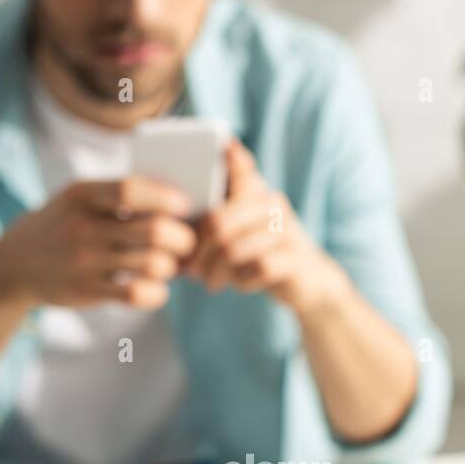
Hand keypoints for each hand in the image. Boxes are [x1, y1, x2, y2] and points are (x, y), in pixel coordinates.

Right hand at [0, 175, 196, 311]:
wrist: (12, 266)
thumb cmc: (60, 226)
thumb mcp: (75, 199)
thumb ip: (116, 195)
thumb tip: (176, 200)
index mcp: (82, 195)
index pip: (132, 190)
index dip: (167, 198)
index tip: (185, 206)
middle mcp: (83, 227)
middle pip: (155, 231)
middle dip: (182, 238)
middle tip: (185, 243)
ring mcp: (84, 261)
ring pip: (153, 264)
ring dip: (171, 267)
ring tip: (167, 266)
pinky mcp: (86, 291)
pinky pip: (137, 295)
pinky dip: (157, 294)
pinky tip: (155, 289)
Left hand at [182, 140, 345, 311]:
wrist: (307, 280)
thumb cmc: (258, 251)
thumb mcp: (235, 226)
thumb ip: (205, 213)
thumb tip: (158, 219)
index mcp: (254, 187)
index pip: (223, 179)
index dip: (201, 193)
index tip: (184, 226)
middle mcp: (272, 202)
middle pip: (219, 223)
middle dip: (199, 252)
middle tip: (191, 271)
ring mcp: (286, 230)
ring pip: (235, 250)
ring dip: (216, 272)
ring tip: (210, 282)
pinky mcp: (294, 259)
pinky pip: (257, 270)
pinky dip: (241, 282)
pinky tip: (238, 284)